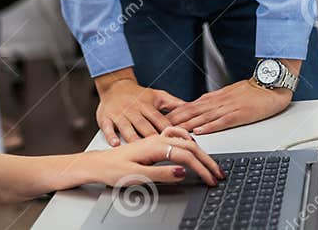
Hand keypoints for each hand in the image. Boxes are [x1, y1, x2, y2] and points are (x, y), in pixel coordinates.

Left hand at [89, 126, 224, 186]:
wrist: (98, 163)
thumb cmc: (113, 170)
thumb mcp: (136, 176)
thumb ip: (160, 174)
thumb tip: (182, 172)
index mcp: (155, 146)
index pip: (186, 156)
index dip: (202, 169)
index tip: (211, 180)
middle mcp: (157, 139)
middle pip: (190, 147)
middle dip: (207, 161)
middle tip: (219, 174)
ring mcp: (155, 139)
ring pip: (184, 141)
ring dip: (201, 152)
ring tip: (211, 164)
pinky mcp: (153, 142)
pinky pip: (175, 137)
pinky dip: (188, 141)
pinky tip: (192, 146)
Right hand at [95, 72, 184, 145]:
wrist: (114, 85)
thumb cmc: (138, 94)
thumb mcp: (157, 95)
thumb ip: (174, 103)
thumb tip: (192, 108)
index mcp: (147, 106)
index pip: (159, 120)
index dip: (169, 131)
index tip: (177, 142)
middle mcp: (133, 110)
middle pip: (144, 126)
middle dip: (153, 138)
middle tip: (161, 152)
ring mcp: (119, 114)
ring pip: (127, 128)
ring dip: (134, 139)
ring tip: (140, 151)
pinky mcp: (105, 118)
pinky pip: (107, 127)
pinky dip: (111, 136)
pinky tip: (116, 144)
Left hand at [167, 79, 291, 134]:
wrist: (270, 85)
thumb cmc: (251, 91)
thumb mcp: (228, 95)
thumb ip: (213, 102)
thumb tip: (198, 108)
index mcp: (214, 98)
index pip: (189, 105)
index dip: (174, 113)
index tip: (160, 119)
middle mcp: (217, 102)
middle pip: (191, 111)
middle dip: (174, 119)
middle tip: (159, 127)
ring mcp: (227, 108)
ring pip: (202, 117)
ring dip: (186, 124)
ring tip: (172, 131)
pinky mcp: (239, 114)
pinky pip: (221, 121)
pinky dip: (209, 127)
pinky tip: (199, 131)